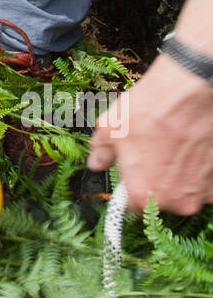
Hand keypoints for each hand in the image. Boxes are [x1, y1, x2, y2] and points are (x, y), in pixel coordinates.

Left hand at [87, 53, 212, 213]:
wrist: (190, 92)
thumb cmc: (152, 109)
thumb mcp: (110, 128)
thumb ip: (100, 152)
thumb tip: (96, 163)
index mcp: (142, 194)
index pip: (130, 205)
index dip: (128, 186)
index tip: (130, 174)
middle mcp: (174, 201)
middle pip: (158, 198)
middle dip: (153, 180)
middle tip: (151, 153)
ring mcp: (200, 193)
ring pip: (182, 190)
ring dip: (176, 176)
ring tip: (171, 147)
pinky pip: (202, 182)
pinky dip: (196, 170)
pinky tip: (189, 149)